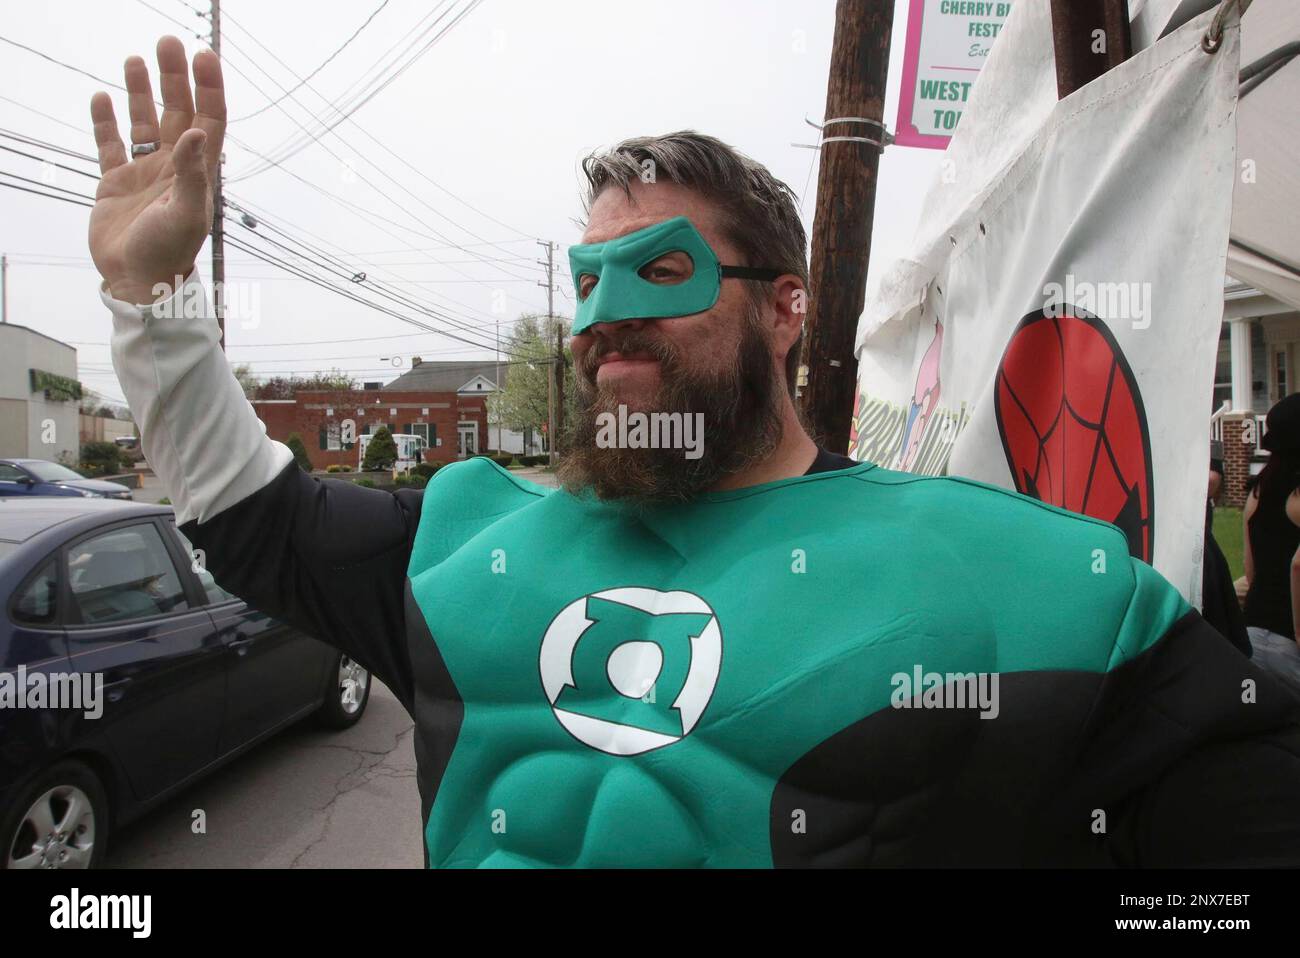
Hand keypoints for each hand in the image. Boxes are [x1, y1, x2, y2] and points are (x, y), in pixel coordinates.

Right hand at [87, 36, 225, 304]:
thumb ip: (193, 173)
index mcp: (197, 173)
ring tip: (136, 58)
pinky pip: (110, 144)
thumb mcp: (187, 214)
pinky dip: (106, 121)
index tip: (204, 56)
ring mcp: (143, 173)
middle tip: (167, 42)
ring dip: (141, 91)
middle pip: (176, 112)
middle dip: (174, 78)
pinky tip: (102, 97)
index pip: (208, 120)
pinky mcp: (114, 183)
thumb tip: (197, 131)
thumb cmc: (168, 253)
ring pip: (143, 122)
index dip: (208, 89)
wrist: (137, 282)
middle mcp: (173, 167)